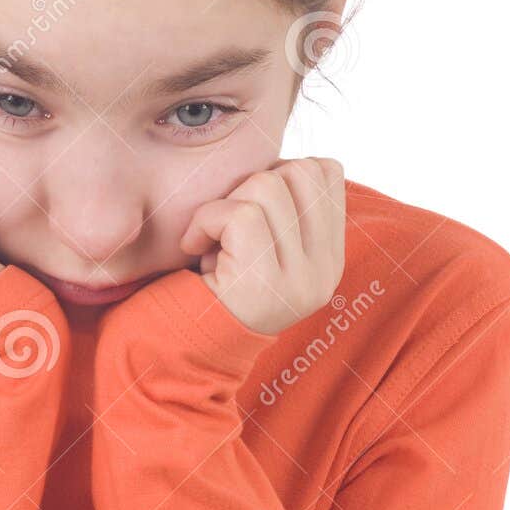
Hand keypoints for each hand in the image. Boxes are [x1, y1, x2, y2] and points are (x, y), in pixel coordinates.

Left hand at [178, 158, 345, 334]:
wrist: (181, 348)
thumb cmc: (211, 286)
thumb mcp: (259, 245)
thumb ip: (282, 208)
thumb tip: (282, 161)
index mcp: (329, 258)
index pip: (327, 172)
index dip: (280, 170)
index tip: (250, 207)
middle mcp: (324, 271)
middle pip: (300, 171)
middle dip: (251, 184)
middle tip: (228, 224)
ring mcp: (300, 280)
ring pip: (267, 187)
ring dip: (224, 205)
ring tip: (212, 241)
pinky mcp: (266, 284)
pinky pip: (239, 215)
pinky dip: (205, 221)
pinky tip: (194, 249)